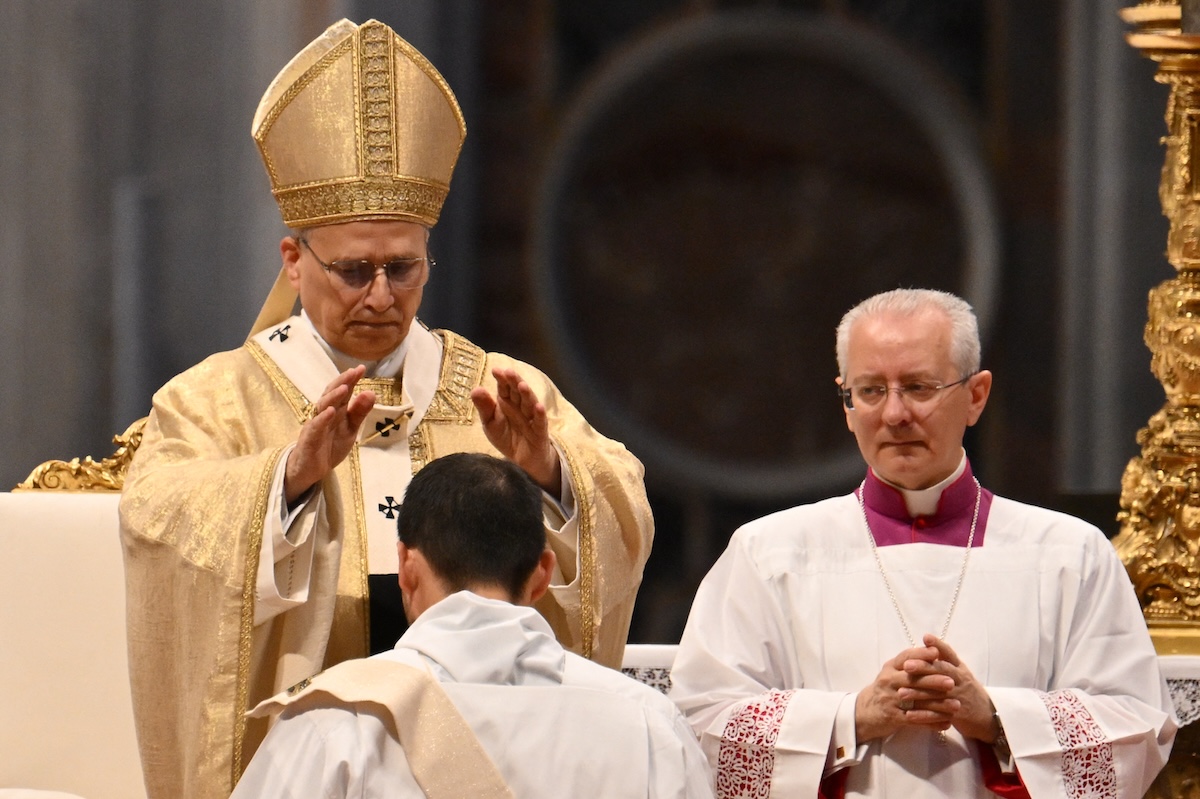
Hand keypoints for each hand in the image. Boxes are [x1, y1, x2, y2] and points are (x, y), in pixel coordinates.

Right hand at [284, 366, 375, 503]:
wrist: (312, 470)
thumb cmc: (330, 445)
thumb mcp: (350, 429)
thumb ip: (359, 412)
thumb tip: (371, 392)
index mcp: (335, 410)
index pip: (343, 392)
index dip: (351, 380)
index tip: (361, 368)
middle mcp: (324, 414)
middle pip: (331, 394)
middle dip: (342, 382)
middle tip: (353, 371)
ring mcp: (315, 425)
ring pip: (322, 407)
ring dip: (333, 397)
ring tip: (345, 387)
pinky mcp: (309, 440)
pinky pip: (315, 427)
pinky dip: (322, 419)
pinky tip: (331, 411)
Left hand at [470, 367, 560, 494]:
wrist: (522, 462)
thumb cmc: (507, 438)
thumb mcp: (490, 424)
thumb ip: (484, 408)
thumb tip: (475, 389)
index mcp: (507, 403)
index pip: (505, 388)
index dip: (502, 379)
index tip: (496, 370)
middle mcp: (520, 407)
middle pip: (518, 392)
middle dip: (514, 382)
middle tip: (509, 372)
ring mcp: (531, 418)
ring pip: (530, 404)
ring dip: (527, 394)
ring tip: (522, 385)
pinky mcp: (540, 432)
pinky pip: (540, 423)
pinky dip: (540, 415)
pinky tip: (539, 407)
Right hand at [855, 642, 956, 741]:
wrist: (865, 711)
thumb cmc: (885, 689)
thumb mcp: (892, 672)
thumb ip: (910, 663)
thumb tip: (936, 650)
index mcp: (890, 668)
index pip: (906, 657)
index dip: (921, 654)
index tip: (937, 653)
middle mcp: (888, 681)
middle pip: (913, 679)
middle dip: (934, 680)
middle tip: (952, 682)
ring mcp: (890, 699)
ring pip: (917, 701)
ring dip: (938, 704)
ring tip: (956, 706)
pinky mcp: (893, 717)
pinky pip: (916, 720)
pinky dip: (932, 722)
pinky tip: (947, 723)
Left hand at [915, 634, 997, 742]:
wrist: (987, 716)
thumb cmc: (967, 690)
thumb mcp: (959, 672)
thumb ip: (945, 658)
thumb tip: (926, 641)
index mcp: (960, 668)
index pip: (950, 654)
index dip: (939, 645)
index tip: (926, 637)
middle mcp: (961, 680)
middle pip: (943, 671)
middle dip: (924, 667)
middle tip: (906, 666)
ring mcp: (960, 698)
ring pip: (938, 694)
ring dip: (919, 693)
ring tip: (901, 693)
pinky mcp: (957, 715)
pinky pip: (938, 715)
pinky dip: (923, 716)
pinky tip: (908, 715)